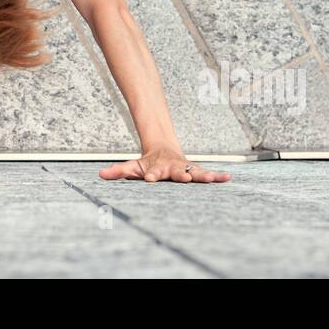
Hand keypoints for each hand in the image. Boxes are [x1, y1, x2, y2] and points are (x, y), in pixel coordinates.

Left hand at [100, 145, 230, 183]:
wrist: (163, 149)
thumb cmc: (147, 163)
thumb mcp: (132, 166)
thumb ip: (118, 171)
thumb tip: (100, 175)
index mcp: (157, 168)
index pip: (153, 172)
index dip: (151, 175)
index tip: (149, 178)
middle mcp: (173, 167)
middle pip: (177, 172)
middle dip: (180, 175)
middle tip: (185, 178)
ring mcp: (185, 168)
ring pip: (195, 172)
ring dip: (204, 176)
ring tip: (214, 179)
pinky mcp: (195, 171)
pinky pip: (207, 174)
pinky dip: (217, 176)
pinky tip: (228, 178)